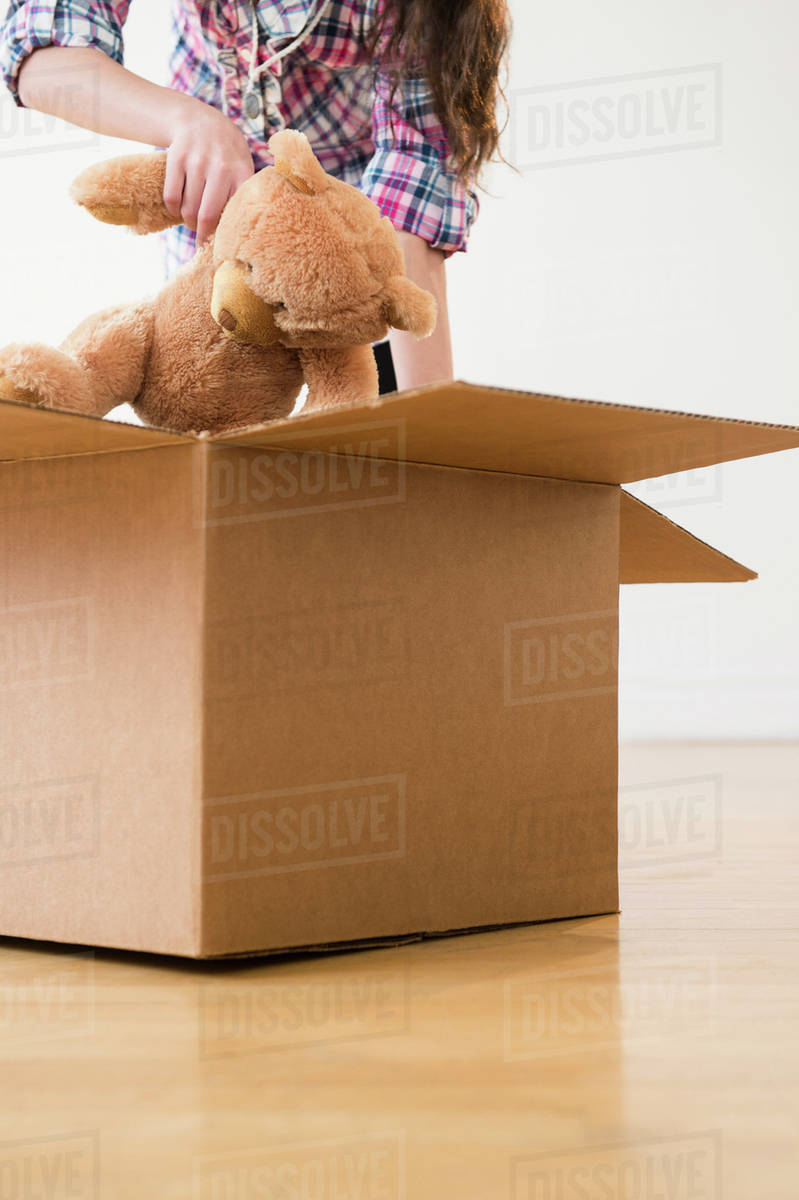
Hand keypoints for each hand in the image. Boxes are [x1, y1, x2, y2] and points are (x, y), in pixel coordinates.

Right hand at [163, 103, 254, 244]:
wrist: (198, 119)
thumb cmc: (225, 153)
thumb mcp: (242, 166)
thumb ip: (243, 194)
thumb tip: (239, 234)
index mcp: (241, 172)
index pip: (236, 213)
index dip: (228, 236)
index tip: (224, 250)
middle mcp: (220, 166)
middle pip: (208, 217)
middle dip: (203, 236)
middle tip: (203, 241)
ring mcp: (197, 161)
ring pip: (188, 209)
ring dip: (188, 222)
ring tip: (192, 222)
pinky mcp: (176, 158)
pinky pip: (171, 196)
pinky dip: (173, 209)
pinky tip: (178, 208)